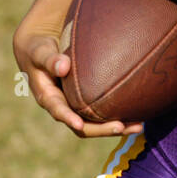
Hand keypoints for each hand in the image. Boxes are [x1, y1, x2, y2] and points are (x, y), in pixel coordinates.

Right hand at [13, 27, 142, 138]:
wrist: (40, 49)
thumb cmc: (38, 48)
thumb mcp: (39, 51)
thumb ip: (49, 59)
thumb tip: (63, 67)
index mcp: (48, 97)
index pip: (59, 111)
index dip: (69, 118)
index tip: (79, 123)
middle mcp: (64, 107)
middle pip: (83, 126)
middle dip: (102, 129)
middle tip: (122, 126)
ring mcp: (77, 106)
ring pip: (97, 124)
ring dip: (117, 127)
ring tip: (138, 126)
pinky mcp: (88, 102)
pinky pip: (103, 113)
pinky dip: (119, 115)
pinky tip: (139, 113)